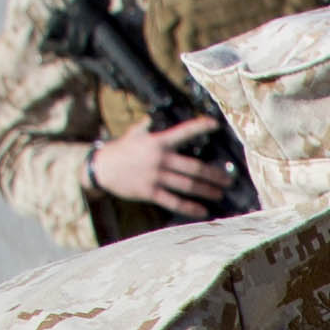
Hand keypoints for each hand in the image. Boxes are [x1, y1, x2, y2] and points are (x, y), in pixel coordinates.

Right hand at [90, 115, 238, 213]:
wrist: (101, 167)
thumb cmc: (120, 150)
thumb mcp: (134, 134)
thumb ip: (147, 127)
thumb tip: (152, 118)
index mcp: (158, 142)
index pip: (183, 132)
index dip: (199, 127)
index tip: (215, 125)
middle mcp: (160, 159)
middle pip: (194, 168)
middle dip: (214, 174)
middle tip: (228, 179)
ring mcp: (155, 177)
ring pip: (187, 185)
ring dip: (206, 190)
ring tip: (220, 193)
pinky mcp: (150, 192)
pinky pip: (174, 202)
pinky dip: (190, 207)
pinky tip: (203, 211)